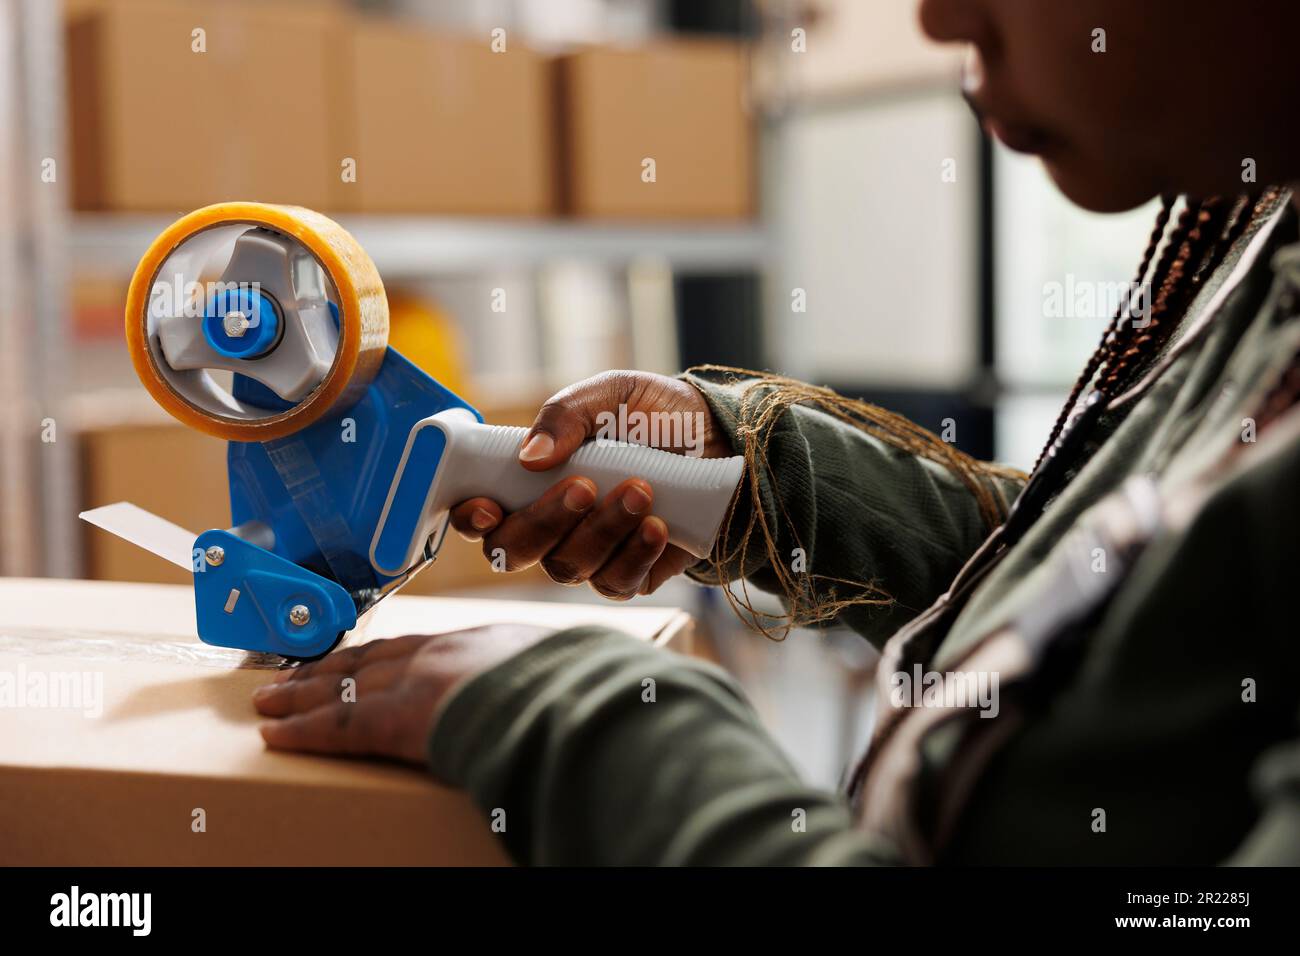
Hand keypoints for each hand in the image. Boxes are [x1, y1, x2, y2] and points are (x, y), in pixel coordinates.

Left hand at [253, 624, 553, 764]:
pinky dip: (304, 730)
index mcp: (477, 643)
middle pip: (366, 660)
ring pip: (343, 687)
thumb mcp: (563, 668)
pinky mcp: (397, 720)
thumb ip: (545, 674)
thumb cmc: (577, 685)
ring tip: (268, 701)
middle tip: (286, 677)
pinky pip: (340, 727)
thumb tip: (564, 686)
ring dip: (301, 694)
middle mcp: (437, 654)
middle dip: (324, 669)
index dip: (373, 654)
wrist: (564, 695)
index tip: (348, 658)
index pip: (412, 647)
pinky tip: (275, 735)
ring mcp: (415, 683)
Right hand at [449, 370, 730, 598]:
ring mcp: (589, 554)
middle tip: (584, 487)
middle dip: (543, 522)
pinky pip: (616, 583)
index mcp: (531, 482)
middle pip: (514, 551)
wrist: (722, 441)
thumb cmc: (657, 416)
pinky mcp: (630, 575)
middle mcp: (551, 526)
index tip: (489, 507)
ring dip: (602, 529)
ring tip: (641, 490)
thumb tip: (529, 456)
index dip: (472, 519)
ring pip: (567, 566)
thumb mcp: (612, 394)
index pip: (481, 515)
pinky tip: (657, 526)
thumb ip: (566, 415)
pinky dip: (634, 554)